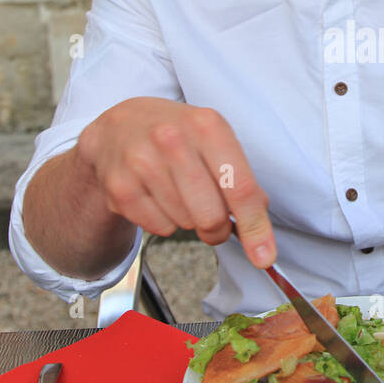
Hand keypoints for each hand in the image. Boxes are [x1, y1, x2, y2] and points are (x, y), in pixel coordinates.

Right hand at [76, 98, 275, 266]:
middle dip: (218, 228)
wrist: (121, 126)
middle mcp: (172, 140)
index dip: (255, 228)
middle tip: (214, 217)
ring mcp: (141, 163)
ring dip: (190, 219)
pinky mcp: (119, 187)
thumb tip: (259, 235)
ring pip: (186, 224)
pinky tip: (157, 195)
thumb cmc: (178, 136)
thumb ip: (243, 183)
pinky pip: (159, 229)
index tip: (264, 256)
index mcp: (207, 126)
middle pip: (211, 216)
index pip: (239, 188)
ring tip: (179, 192)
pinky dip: (165, 221)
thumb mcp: (217, 142)